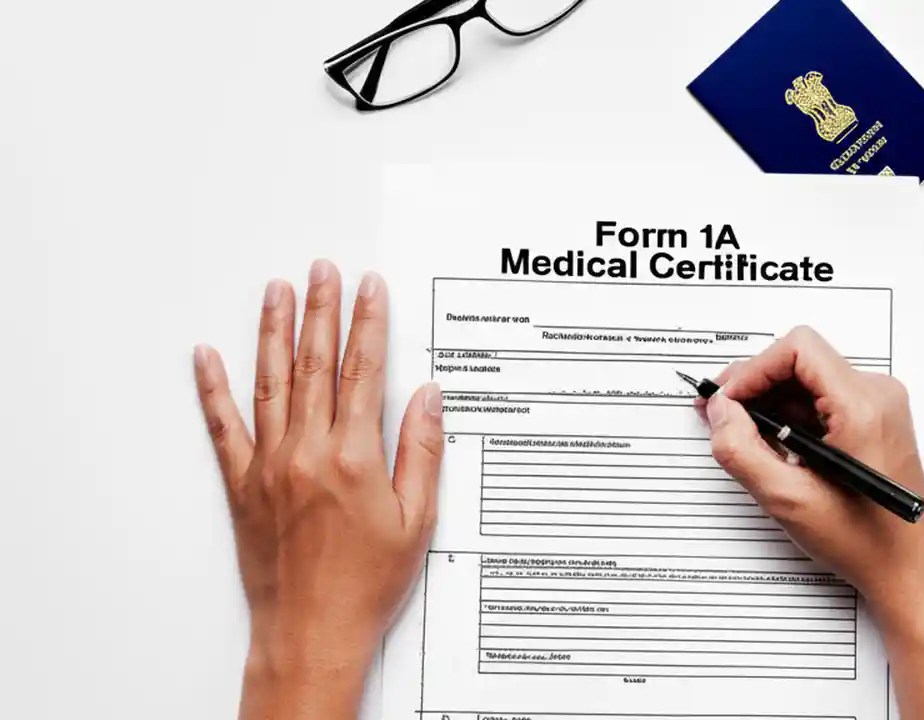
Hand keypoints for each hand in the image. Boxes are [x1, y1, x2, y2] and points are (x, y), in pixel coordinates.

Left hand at [193, 260, 443, 718]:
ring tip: (277, 291)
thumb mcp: (416, 520)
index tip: (369, 288)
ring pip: (271, 382)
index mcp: (355, 458)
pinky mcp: (242, 485)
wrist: (311, 631)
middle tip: (323, 271)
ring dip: (274, 331)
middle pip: (314, 364)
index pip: (362, 372)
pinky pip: (223, 427)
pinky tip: (207, 358)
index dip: (367, 323)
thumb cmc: (366, 584)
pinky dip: (213, 389)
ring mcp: (270, 465)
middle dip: (321, 311)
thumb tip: (427, 397)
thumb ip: (421, 451)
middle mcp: (308, 452)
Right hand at [701, 326, 923, 628]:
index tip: (729, 399)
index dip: (754, 369)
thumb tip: (720, 412)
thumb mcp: (789, 499)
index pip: (799, 349)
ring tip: (751, 442)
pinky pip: (821, 400)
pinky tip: (778, 450)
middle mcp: (877, 397)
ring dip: (772, 405)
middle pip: (801, 361)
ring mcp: (877, 407)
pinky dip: (791, 417)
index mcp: (863, 407)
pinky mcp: (873, 420)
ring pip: (807, 381)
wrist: (907, 570)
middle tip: (724, 417)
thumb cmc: (866, 541)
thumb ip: (742, 450)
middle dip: (757, 386)